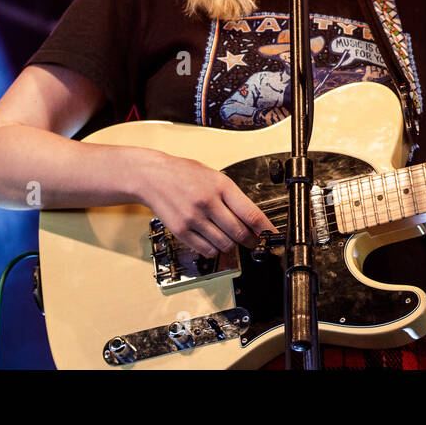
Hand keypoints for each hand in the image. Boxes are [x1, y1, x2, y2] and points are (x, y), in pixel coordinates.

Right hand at [136, 150, 278, 257]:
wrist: (153, 176)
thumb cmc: (184, 174)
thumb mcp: (214, 176)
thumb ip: (233, 197)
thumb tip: (252, 219)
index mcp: (221, 186)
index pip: (251, 213)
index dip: (265, 228)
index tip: (272, 235)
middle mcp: (208, 202)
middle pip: (239, 233)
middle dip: (250, 240)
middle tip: (252, 240)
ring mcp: (194, 218)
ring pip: (225, 244)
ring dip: (231, 244)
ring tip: (228, 236)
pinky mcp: (181, 231)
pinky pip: (206, 250)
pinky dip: (214, 249)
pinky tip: (213, 239)